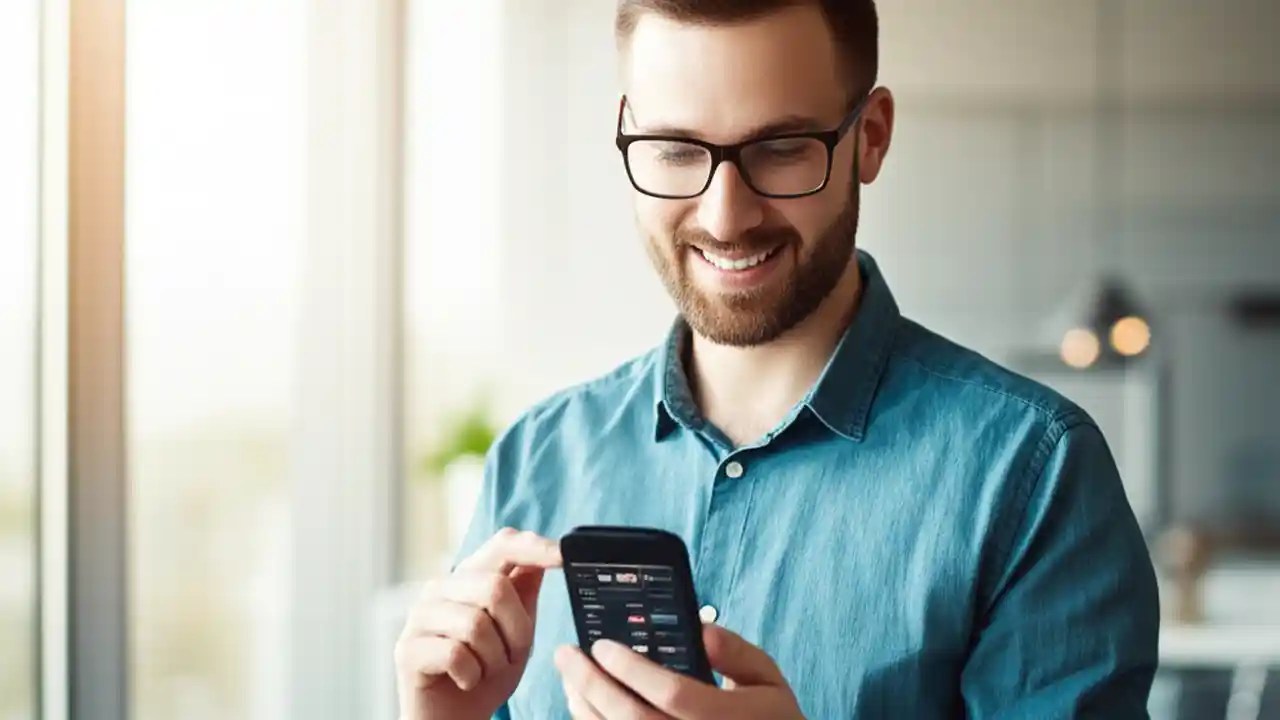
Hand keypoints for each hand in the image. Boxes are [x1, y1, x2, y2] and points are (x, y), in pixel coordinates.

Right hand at [395, 528, 561, 719]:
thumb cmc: (485, 675)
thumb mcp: (517, 633)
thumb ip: (525, 593)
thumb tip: (547, 551)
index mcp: (469, 577)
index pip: (502, 544)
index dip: (533, 546)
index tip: (563, 554)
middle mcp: (440, 588)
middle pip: (495, 587)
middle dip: (517, 630)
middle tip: (512, 655)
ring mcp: (420, 616)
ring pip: (476, 624)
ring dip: (494, 659)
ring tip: (485, 670)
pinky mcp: (407, 649)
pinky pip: (455, 654)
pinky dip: (472, 676)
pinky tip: (466, 681)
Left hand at [554, 622, 804, 719]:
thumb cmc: (768, 718)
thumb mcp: (768, 680)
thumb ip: (736, 653)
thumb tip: (700, 629)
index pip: (673, 693)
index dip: (633, 668)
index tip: (603, 644)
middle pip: (632, 719)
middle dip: (592, 683)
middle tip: (567, 654)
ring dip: (585, 707)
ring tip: (570, 677)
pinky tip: (584, 706)